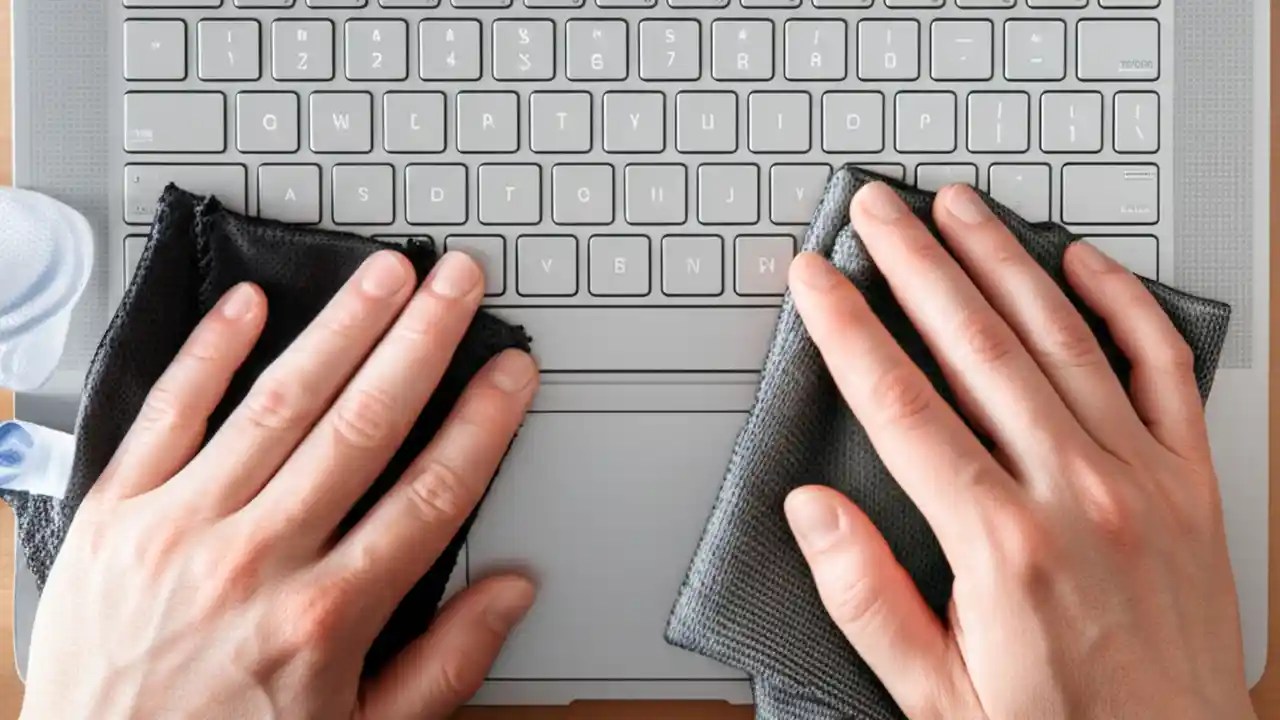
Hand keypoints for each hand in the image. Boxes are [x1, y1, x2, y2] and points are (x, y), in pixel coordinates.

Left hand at [21, 251, 538, 719]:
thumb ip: (446, 662)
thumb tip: (511, 591)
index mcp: (326, 617)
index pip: (432, 491)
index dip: (484, 422)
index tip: (511, 373)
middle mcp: (257, 560)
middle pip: (364, 424)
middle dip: (422, 342)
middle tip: (457, 283)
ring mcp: (180, 528)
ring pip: (279, 403)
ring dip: (340, 328)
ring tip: (386, 275)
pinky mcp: (114, 514)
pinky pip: (167, 413)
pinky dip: (209, 352)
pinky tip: (248, 305)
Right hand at [784, 182, 1254, 719]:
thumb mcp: (936, 695)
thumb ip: (866, 598)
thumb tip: (811, 512)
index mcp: (1001, 543)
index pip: (900, 404)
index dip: (847, 329)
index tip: (818, 280)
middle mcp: (1075, 492)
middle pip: (976, 345)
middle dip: (915, 264)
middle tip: (878, 209)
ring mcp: (1140, 477)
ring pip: (1060, 337)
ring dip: (1002, 261)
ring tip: (959, 207)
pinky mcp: (1190, 481)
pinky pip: (1162, 367)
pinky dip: (1125, 305)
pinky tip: (1085, 262)